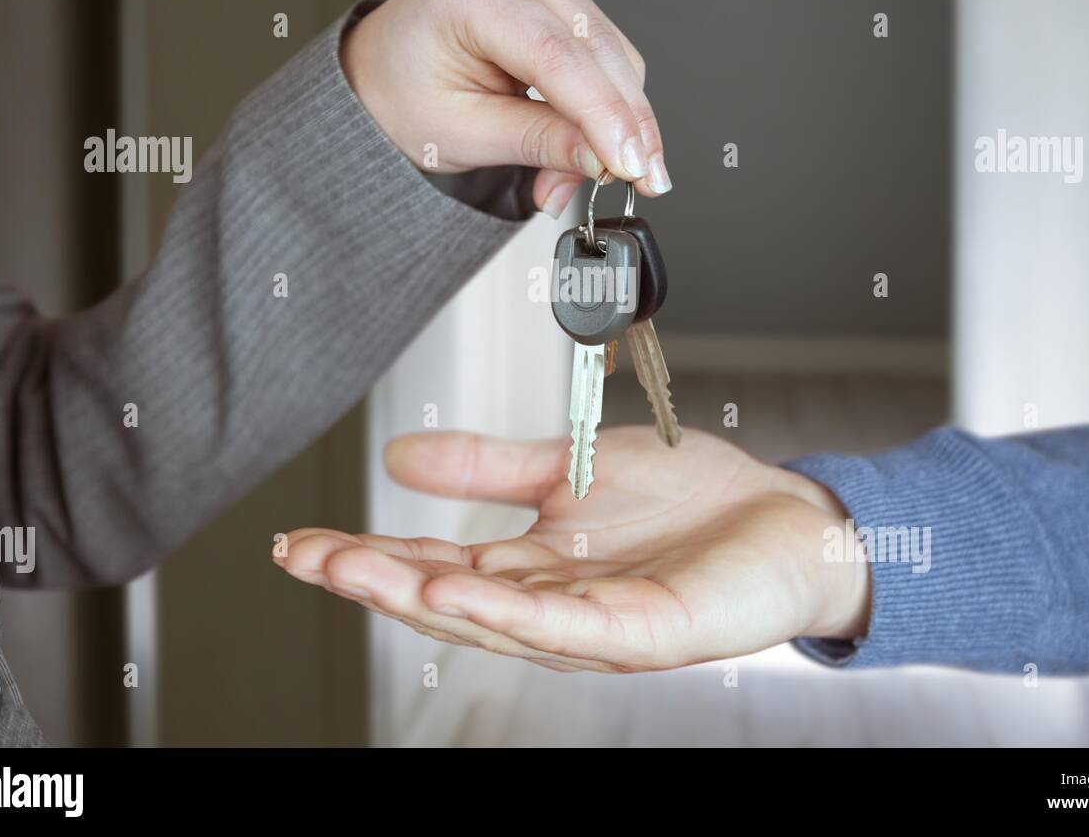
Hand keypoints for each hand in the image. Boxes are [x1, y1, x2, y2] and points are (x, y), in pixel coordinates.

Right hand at [275, 427, 869, 672]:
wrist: (787, 515)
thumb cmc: (693, 501)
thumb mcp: (567, 468)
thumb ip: (488, 467)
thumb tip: (398, 457)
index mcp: (532, 568)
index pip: (433, 562)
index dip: (366, 554)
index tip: (301, 538)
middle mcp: (553, 607)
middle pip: (448, 600)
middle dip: (373, 579)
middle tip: (307, 557)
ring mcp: (597, 627)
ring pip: (494, 621)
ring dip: (421, 596)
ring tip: (356, 571)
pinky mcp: (646, 631)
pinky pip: (567, 626)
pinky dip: (506, 611)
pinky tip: (455, 588)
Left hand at [339, 0, 670, 217]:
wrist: (382, 74)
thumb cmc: (402, 93)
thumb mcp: (464, 134)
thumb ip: (539, 143)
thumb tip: (602, 159)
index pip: (559, 56)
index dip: (606, 116)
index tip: (633, 166)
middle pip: (598, 53)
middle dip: (623, 127)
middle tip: (630, 184)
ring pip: (614, 55)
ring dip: (618, 122)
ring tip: (588, 174)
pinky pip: (607, 54)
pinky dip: (609, 105)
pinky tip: (593, 144)